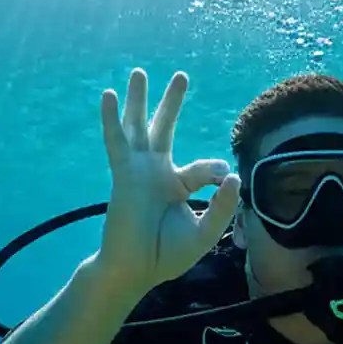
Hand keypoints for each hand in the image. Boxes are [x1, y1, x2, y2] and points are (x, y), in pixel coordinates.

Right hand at [97, 68, 241, 290]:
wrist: (136, 270)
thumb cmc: (167, 255)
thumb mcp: (205, 232)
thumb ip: (222, 206)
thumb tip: (234, 176)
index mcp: (178, 185)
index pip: (204, 168)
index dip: (216, 172)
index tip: (223, 181)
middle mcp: (158, 173)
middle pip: (166, 129)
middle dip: (172, 103)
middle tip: (181, 76)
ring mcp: (139, 171)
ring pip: (139, 127)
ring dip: (139, 100)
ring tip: (139, 73)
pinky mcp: (124, 175)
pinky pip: (117, 142)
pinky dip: (111, 119)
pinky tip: (108, 95)